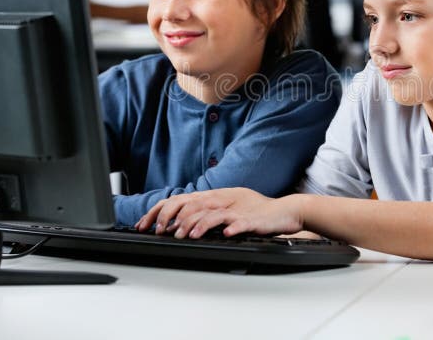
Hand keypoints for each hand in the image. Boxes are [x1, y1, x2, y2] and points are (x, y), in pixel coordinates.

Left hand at [135, 188, 304, 238]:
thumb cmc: (257, 213)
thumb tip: (181, 225)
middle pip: (192, 205)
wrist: (285, 211)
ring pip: (212, 214)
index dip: (162, 211)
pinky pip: (239, 223)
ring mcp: (238, 209)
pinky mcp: (252, 219)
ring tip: (186, 235)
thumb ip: (206, 215)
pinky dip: (230, 228)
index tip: (146, 224)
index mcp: (216, 197)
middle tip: (161, 231)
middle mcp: (224, 200)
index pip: (182, 200)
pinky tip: (225, 234)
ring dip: (196, 225)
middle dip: (173, 218)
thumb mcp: (227, 210)